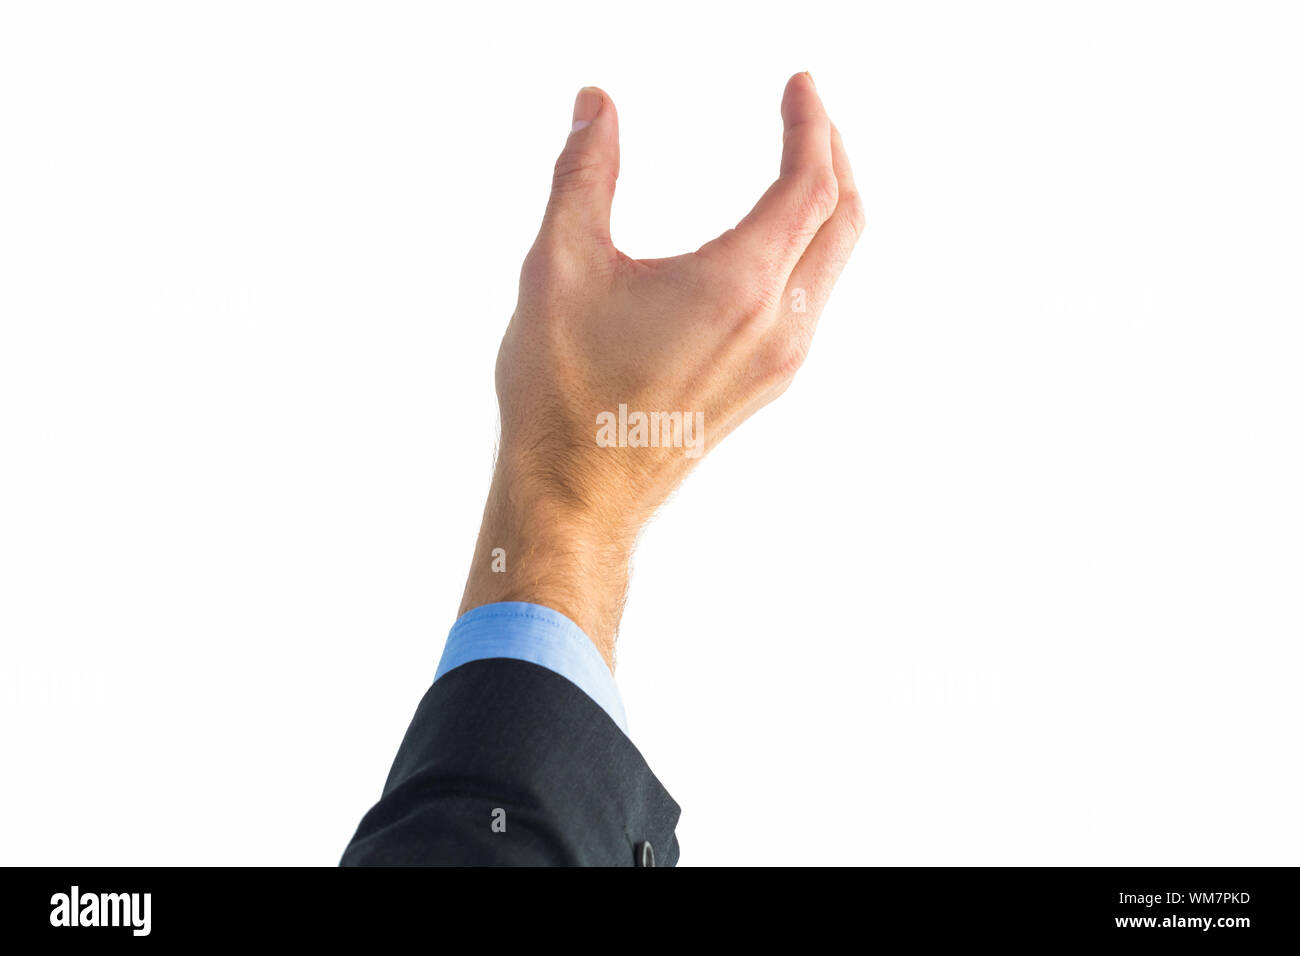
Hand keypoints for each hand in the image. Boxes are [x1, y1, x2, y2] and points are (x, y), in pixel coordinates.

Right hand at [460, 73, 862, 666]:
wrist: (576, 496)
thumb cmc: (564, 394)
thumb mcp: (559, 265)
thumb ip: (583, 173)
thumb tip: (596, 105)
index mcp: (740, 287)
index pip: (811, 182)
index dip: (812, 124)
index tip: (799, 85)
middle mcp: (778, 325)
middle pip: (844, 218)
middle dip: (834, 154)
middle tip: (810, 113)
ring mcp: (780, 362)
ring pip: (833, 263)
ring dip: (828, 205)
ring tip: (799, 165)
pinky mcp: (766, 385)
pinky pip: (813, 299)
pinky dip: (809, 250)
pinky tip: (773, 240)